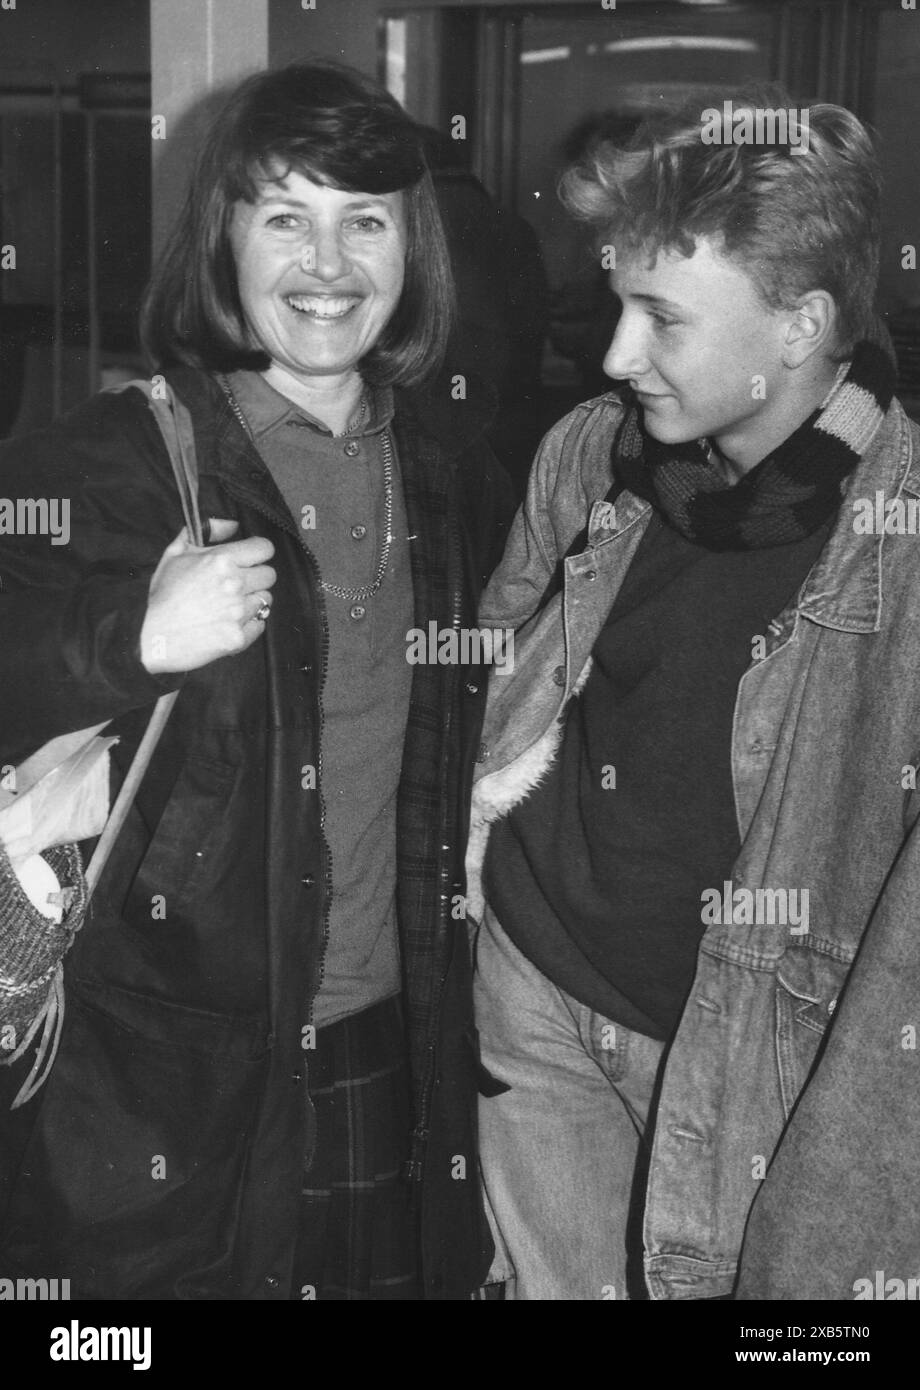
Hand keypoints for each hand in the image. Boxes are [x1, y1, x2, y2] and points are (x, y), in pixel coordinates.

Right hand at [140, 519, 276, 673]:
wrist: (150, 637)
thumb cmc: (162, 595)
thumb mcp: (174, 554)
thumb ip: (205, 531)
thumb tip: (232, 524)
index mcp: (221, 560)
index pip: (264, 548)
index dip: (258, 552)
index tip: (250, 559)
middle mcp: (235, 584)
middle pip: (269, 574)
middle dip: (256, 577)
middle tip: (238, 584)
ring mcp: (238, 612)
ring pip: (265, 599)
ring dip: (252, 601)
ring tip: (230, 605)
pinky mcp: (238, 637)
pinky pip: (260, 625)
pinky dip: (249, 625)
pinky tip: (230, 623)